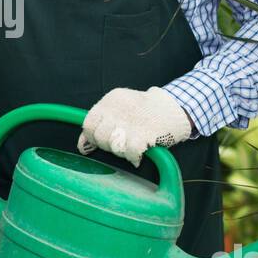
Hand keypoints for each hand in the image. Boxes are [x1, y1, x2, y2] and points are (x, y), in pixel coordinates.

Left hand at [77, 86, 192, 166]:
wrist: (174, 108)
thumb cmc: (144, 112)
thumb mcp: (119, 110)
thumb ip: (99, 124)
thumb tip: (82, 145)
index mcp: (110, 100)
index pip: (88, 123)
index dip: (93, 137)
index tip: (103, 141)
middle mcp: (118, 108)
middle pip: (100, 137)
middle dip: (108, 146)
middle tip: (122, 144)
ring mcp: (131, 121)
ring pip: (114, 146)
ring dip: (122, 152)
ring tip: (132, 147)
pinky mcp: (145, 132)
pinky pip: (130, 152)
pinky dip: (134, 157)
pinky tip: (139, 154)